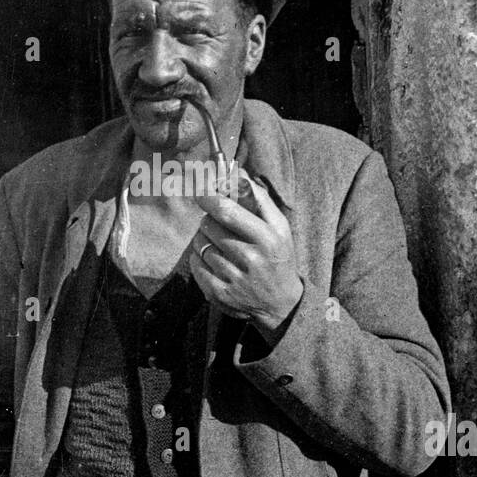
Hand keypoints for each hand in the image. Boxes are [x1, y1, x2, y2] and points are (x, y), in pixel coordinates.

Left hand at [189, 174, 303, 338]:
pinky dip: (200, 258)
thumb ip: (259, 198)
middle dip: (209, 218)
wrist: (280, 304)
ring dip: (205, 238)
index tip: (202, 190)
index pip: (226, 210)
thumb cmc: (278, 258)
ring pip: (200, 243)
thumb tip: (236, 172)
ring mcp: (232, 278)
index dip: (208, 196)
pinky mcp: (218, 294)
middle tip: (220, 224)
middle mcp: (250, 258)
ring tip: (221, 244)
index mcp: (267, 238)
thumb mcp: (279, 227)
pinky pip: (195, 264)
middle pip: (209, 225)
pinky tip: (215, 261)